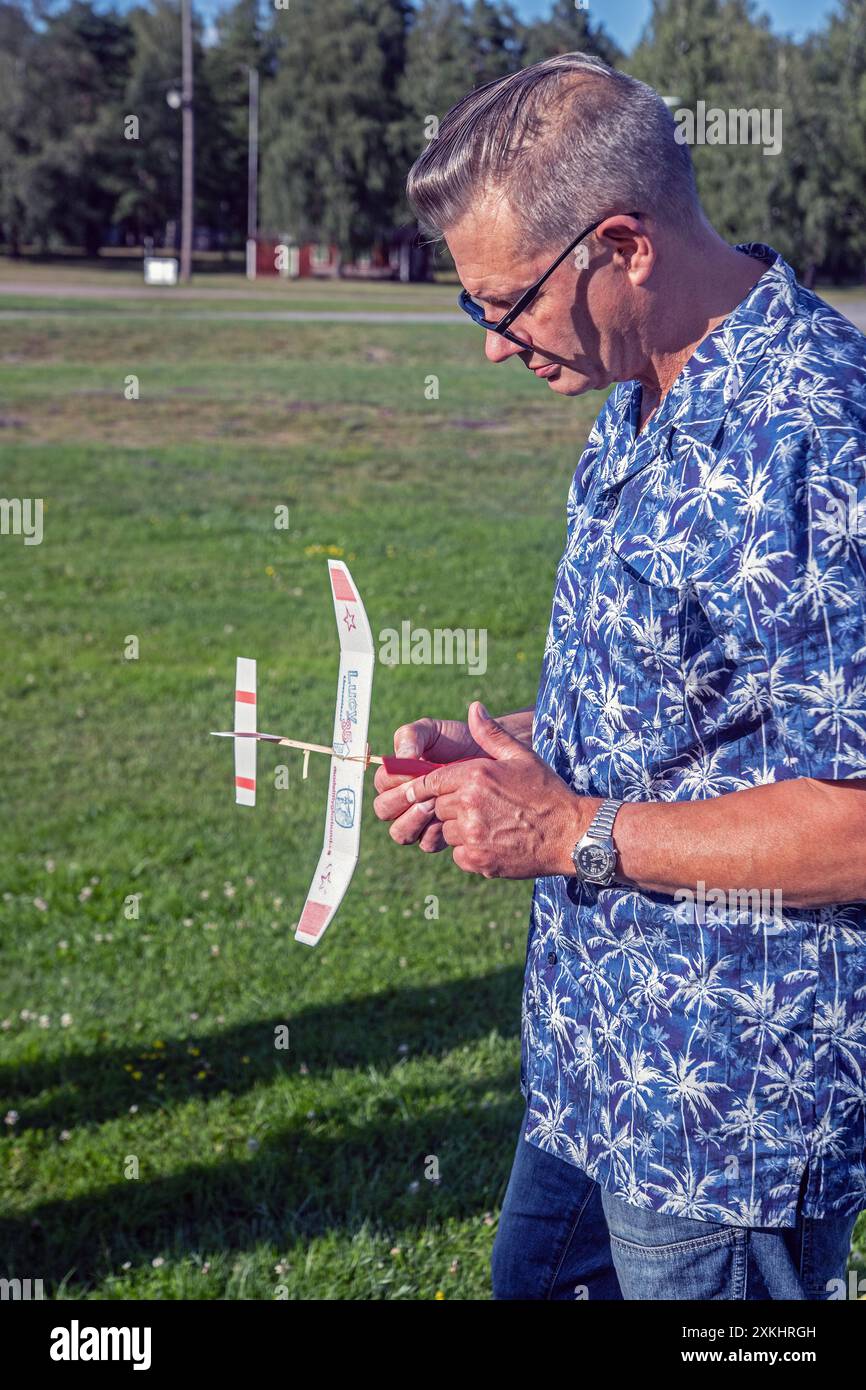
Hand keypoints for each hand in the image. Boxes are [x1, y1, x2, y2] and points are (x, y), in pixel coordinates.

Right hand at [373, 717, 481, 852]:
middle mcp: (403, 800)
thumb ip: (411, 736)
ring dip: (415, 820)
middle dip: (402, 802)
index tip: (415, 772)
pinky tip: (451, 818)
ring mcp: (419, 819)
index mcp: (396, 776)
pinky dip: (435, 832)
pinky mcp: (438, 834)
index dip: (394, 780)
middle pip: (384, 810)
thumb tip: (401, 758)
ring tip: (435, 804)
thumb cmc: (458, 741)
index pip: (381, 783)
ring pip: (401, 832)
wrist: (491, 755)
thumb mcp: (433, 731)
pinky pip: (426, 843)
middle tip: (424, 792)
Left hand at [374, 702, 597, 876]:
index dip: (423, 786)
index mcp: (475, 776)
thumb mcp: (521, 757)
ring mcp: (472, 834)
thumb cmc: (547, 792)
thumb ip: (491, 733)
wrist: (570, 834)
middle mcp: (469, 805)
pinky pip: (458, 854)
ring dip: (460, 830)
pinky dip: (470, 851)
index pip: (430, 781)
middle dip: (450, 807)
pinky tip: (493, 843)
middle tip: (478, 808)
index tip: (420, 791)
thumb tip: (474, 708)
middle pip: (437, 807)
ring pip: (446, 831)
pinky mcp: (477, 859)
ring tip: (490, 825)